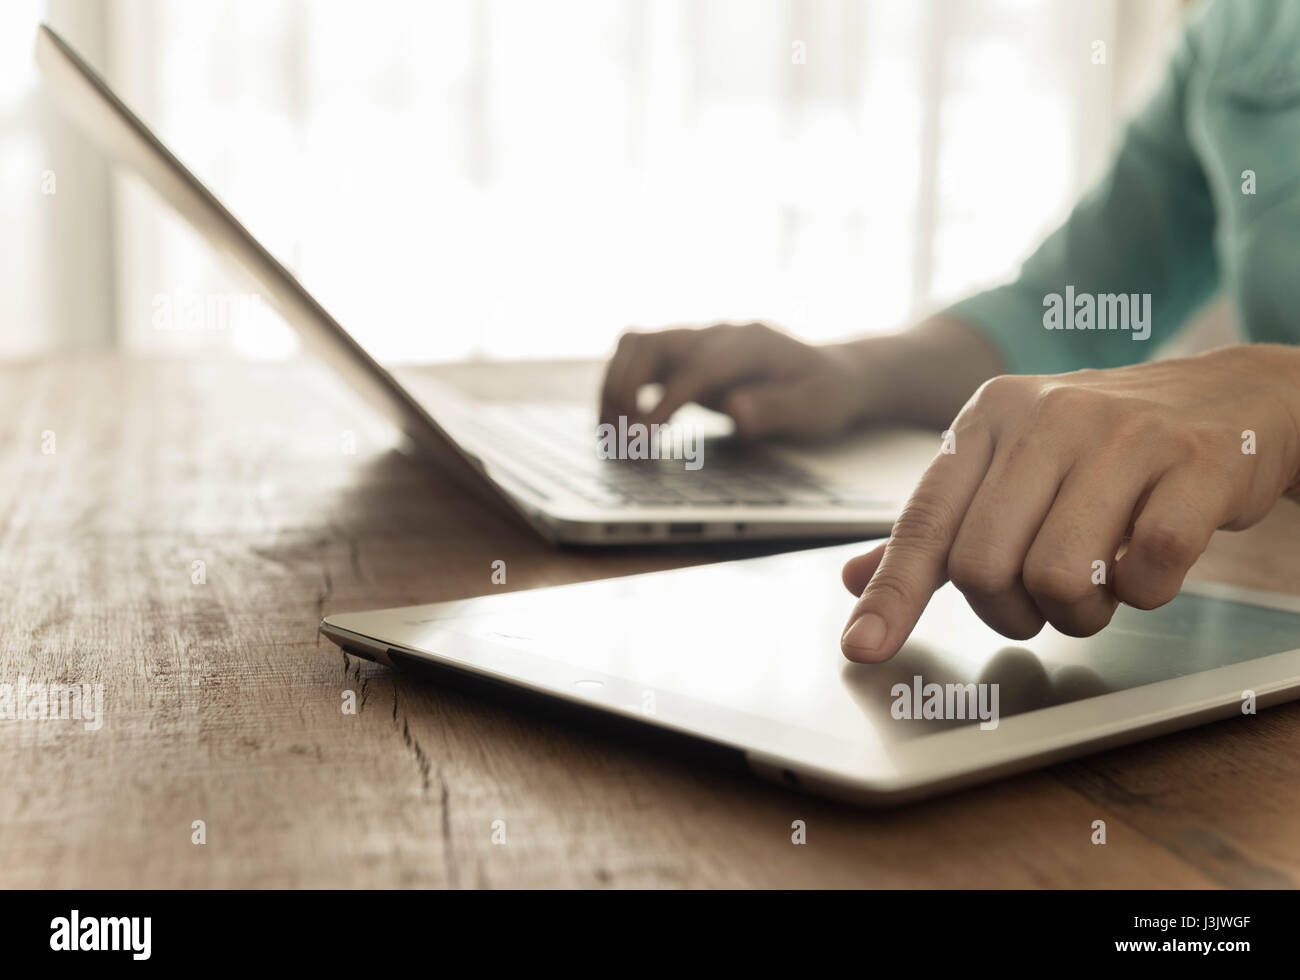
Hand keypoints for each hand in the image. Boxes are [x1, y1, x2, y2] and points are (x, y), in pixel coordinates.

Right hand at [599, 322, 881, 438]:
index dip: (667, 399)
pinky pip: (636, 358)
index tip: (644, 434)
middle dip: (628, 389)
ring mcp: (697, 340)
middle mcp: (717, 333)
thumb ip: (777, 409)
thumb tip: (735, 410)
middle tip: (623, 440)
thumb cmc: (822, 395)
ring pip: (636, 344)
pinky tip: (618, 424)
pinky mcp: (683, 356)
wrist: (828, 376)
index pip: (699, 365)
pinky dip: (619, 387)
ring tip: (611, 433)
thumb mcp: (815, 408)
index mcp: (752, 341)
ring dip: (615, 385)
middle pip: (654, 343)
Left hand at [840, 344, 1299, 660]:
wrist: (1227, 395)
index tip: (864, 647)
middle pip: (985, 566)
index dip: (892, 593)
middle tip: (1040, 602)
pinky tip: (1147, 564)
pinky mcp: (1196, 464)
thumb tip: (853, 579)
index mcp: (986, 418)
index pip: (924, 521)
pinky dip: (1145, 594)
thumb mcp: (1007, 465)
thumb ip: (936, 526)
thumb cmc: (1099, 446)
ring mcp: (1124, 436)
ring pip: (1059, 578)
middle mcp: (1045, 416)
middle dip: (1008, 613)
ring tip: (1097, 584)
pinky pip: (1147, 571)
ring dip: (1077, 614)